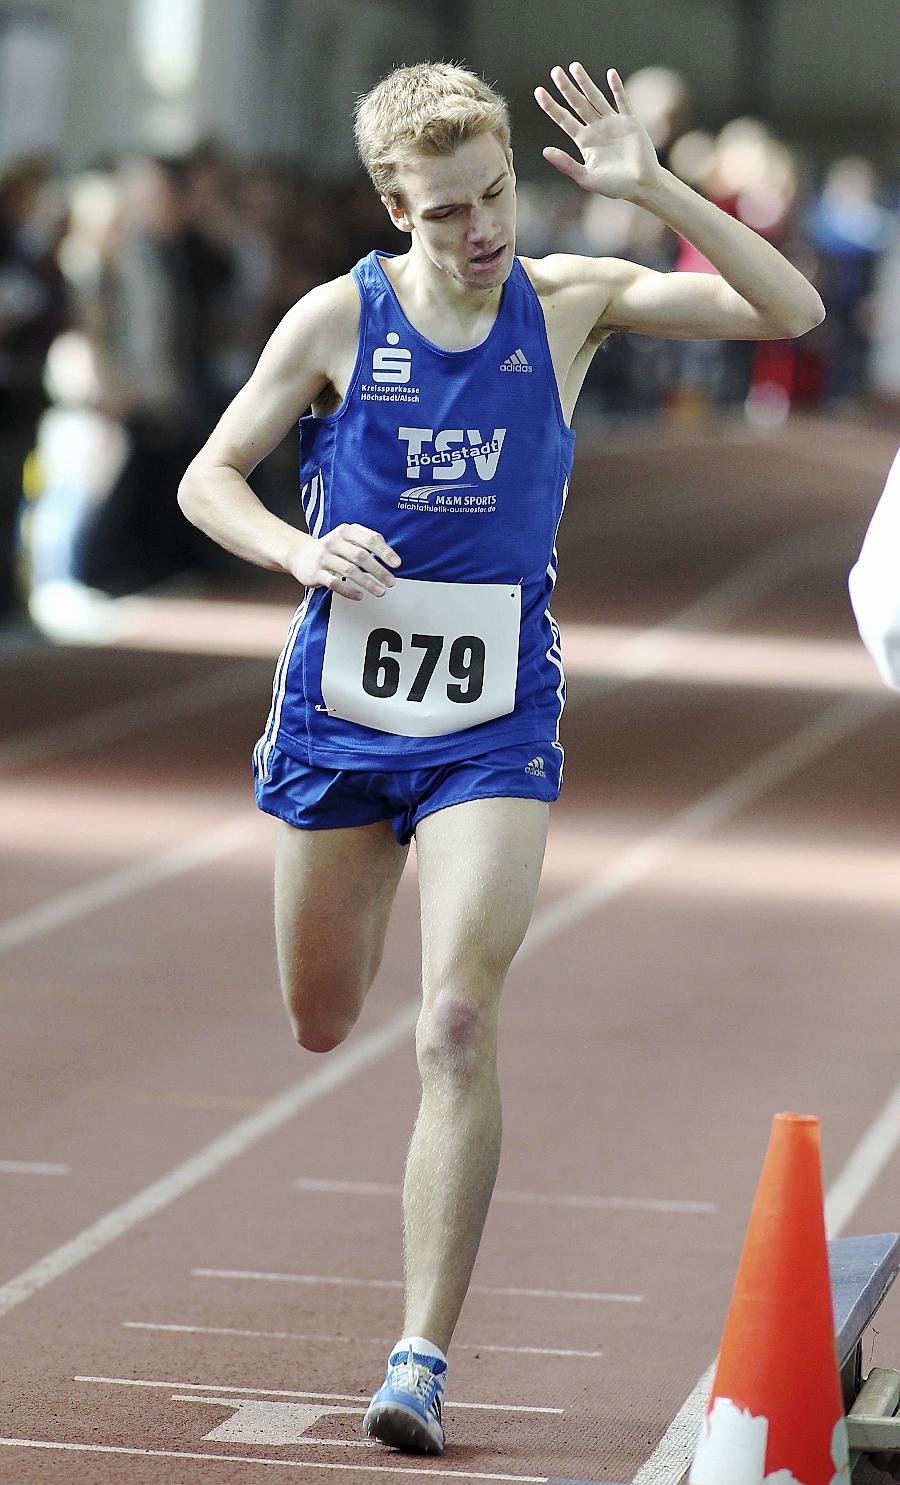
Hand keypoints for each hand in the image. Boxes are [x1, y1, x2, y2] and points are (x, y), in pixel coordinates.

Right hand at [289, 523, 400, 600]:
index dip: (385, 552)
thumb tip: (391, 556)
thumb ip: (366, 542)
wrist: (300, 555)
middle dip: (379, 570)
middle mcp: (333, 541)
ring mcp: (323, 557)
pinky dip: (349, 591)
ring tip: (380, 591)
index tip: (396, 564)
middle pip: (361, 556)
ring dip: (368, 582)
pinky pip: (334, 583)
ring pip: (349, 570)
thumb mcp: (347, 539)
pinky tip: (360, 596)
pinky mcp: (316, 573)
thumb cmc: (331, 549)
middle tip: (391, 582)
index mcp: (345, 531)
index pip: (369, 539)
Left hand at [534, 64, 661, 200]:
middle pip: (577, 104)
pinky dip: (617, 88)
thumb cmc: (614, 186)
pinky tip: (610, 74)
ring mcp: (613, 123)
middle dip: (566, 88)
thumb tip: (545, 151)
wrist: (641, 186)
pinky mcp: (630, 121)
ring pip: (596, 98)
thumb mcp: (586, 177)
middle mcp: (596, 128)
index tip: (539, 92)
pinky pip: (622, 101)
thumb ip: (566, 164)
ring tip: (574, 67)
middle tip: (555, 71)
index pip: (564, 120)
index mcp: (584, 141)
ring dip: (586, 83)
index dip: (551, 107)